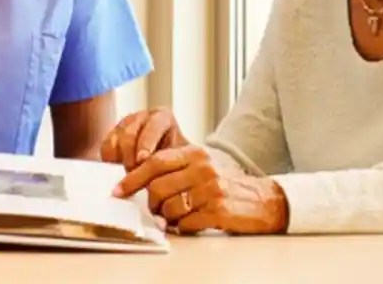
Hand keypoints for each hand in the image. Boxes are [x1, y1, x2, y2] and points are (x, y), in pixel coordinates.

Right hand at [100, 107, 187, 169]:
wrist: (166, 163)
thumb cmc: (176, 160)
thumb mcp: (179, 157)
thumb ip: (171, 159)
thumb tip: (163, 171)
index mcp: (162, 116)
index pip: (153, 125)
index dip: (147, 142)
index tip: (143, 160)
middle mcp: (142, 116)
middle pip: (130, 133)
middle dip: (131, 156)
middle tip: (135, 174)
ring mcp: (125, 123)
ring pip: (117, 140)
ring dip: (123, 160)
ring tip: (132, 175)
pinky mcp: (112, 135)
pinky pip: (106, 147)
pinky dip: (111, 159)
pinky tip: (122, 168)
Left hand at [112, 146, 288, 234]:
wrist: (264, 200)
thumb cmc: (226, 185)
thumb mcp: (202, 167)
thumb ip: (175, 170)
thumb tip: (141, 183)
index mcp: (196, 154)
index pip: (154, 162)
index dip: (132, 177)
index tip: (118, 189)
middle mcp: (203, 169)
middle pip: (157, 187)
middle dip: (150, 203)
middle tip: (153, 209)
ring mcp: (211, 190)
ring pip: (169, 208)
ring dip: (166, 217)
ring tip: (174, 217)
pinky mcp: (218, 211)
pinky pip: (185, 224)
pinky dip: (182, 227)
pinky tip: (191, 223)